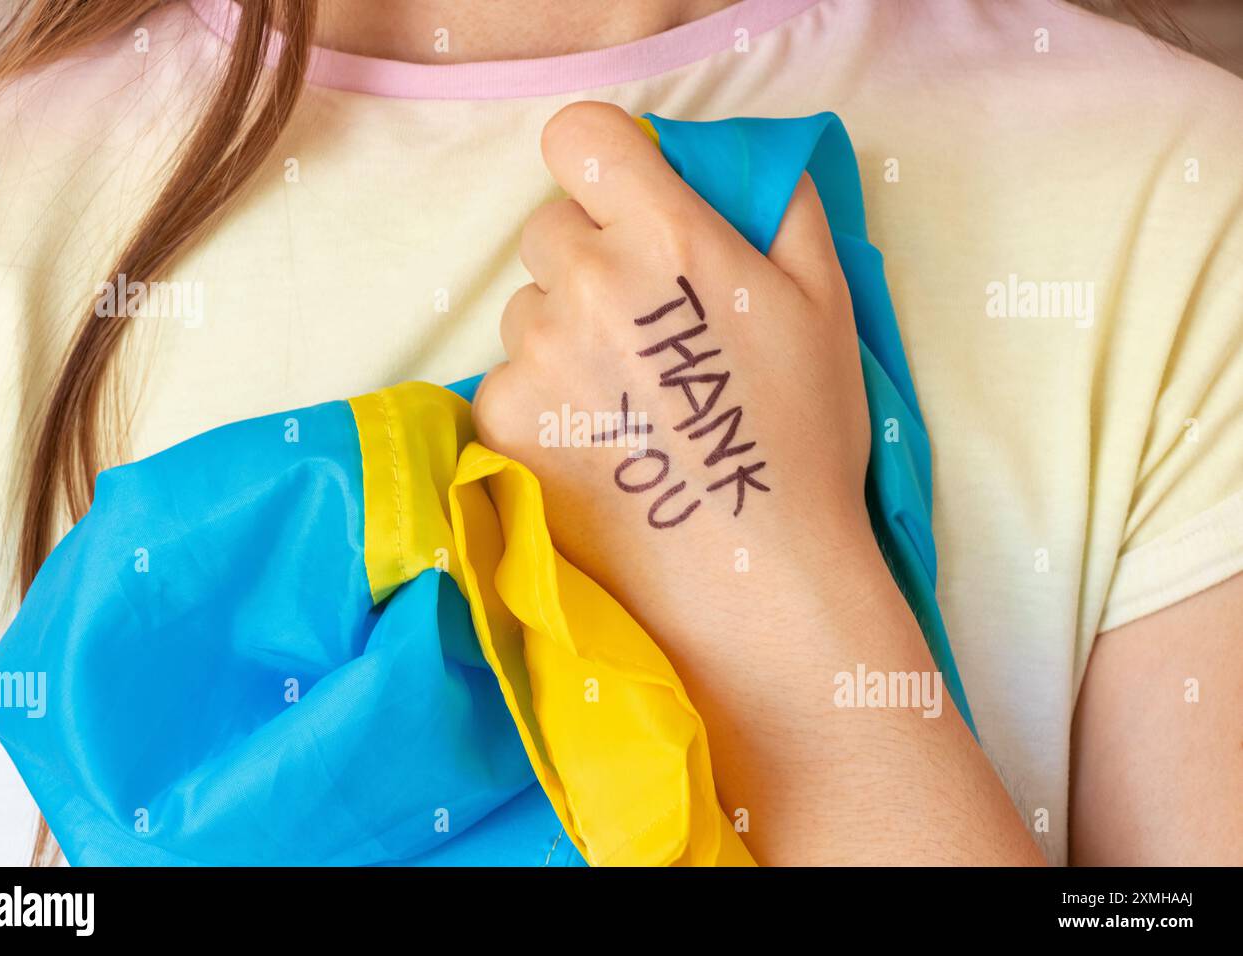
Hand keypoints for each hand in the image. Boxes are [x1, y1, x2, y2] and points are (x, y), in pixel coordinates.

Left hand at [475, 103, 1042, 864]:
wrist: (756, 578)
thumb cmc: (802, 440)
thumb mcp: (826, 304)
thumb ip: (780, 205)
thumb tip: (737, 159)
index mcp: (664, 237)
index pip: (576, 137)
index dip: (598, 165)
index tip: (622, 205)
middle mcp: (585, 282)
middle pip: (546, 232)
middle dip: (585, 263)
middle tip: (640, 334)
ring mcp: (534, 356)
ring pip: (524, 313)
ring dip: (559, 340)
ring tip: (624, 408)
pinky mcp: (500, 424)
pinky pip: (504, 384)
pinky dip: (538, 406)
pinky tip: (596, 451)